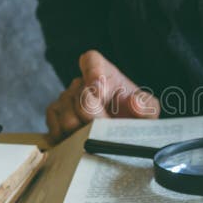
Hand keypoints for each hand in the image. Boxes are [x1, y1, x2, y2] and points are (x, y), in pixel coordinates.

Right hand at [45, 50, 159, 142]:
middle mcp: (81, 84)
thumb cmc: (134, 117)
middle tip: (105, 125)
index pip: (91, 60)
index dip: (92, 71)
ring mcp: (65, 100)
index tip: (100, 87)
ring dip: (82, 130)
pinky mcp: (55, 118)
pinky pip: (54, 126)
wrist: (121, 136)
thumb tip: (134, 102)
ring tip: (96, 135)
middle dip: (94, 115)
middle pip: (79, 96)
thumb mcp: (148, 111)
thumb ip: (146, 105)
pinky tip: (80, 142)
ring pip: (66, 115)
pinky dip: (67, 138)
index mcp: (103, 74)